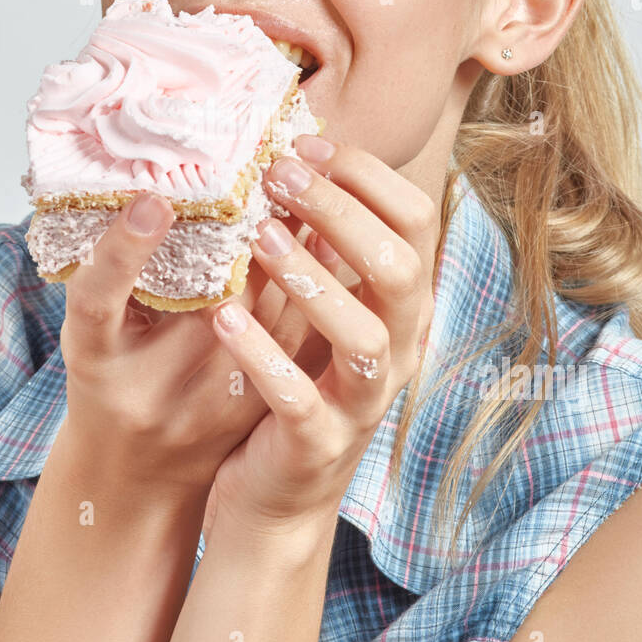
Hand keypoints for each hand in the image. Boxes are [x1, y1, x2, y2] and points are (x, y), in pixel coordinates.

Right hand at [58, 189, 334, 503]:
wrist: (136, 480)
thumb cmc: (107, 383)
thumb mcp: (87, 330)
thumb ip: (107, 268)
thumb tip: (142, 190)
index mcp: (96, 359)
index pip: (99, 300)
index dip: (125, 250)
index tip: (153, 200)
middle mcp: (154, 388)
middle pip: (203, 302)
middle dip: (237, 233)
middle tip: (263, 162)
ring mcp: (214, 403)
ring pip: (264, 317)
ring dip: (288, 251)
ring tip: (304, 185)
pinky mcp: (259, 405)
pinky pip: (298, 337)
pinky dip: (312, 286)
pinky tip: (326, 242)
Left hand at [206, 134, 437, 533]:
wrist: (276, 497)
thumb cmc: (295, 380)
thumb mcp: (318, 311)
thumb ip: (323, 248)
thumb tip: (298, 155)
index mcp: (401, 309)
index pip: (417, 223)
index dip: (367, 177)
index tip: (307, 145)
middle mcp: (398, 352)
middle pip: (399, 270)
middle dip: (341, 213)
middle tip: (279, 176)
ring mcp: (363, 403)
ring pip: (362, 336)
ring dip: (311, 279)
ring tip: (257, 236)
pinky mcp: (317, 445)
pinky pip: (300, 398)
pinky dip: (263, 356)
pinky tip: (224, 319)